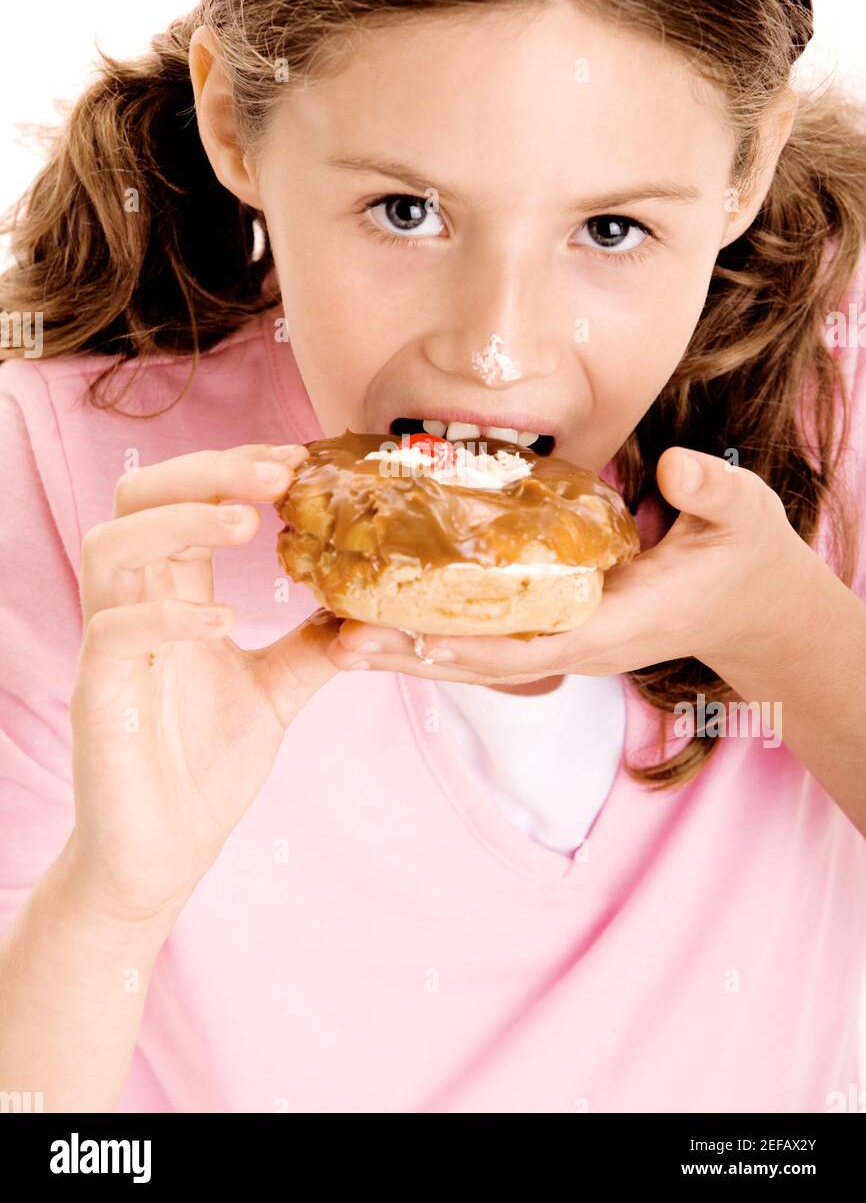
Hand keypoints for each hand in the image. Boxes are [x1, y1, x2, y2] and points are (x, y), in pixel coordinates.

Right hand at [67, 443, 342, 925]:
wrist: (160, 856)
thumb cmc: (203, 770)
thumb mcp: (278, 691)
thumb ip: (315, 644)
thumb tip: (372, 605)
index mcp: (172, 596)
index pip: (186, 500)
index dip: (234, 469)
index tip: (298, 461)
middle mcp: (134, 606)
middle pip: (137, 499)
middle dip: (205, 471)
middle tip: (278, 475)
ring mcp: (111, 648)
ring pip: (109, 546)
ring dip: (180, 520)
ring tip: (248, 523)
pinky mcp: (98, 696)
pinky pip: (112, 632)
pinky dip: (165, 615)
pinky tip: (222, 621)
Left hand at [326, 447, 806, 685]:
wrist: (754, 607)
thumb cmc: (744, 558)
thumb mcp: (741, 514)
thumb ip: (711, 490)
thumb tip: (674, 465)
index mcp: (615, 625)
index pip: (529, 647)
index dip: (463, 647)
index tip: (401, 637)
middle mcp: (578, 645)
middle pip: (480, 664)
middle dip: (409, 656)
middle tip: (335, 641)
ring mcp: (564, 643)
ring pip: (473, 657)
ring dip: (407, 649)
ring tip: (334, 628)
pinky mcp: (555, 630)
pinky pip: (485, 638)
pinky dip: (433, 631)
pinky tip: (384, 611)